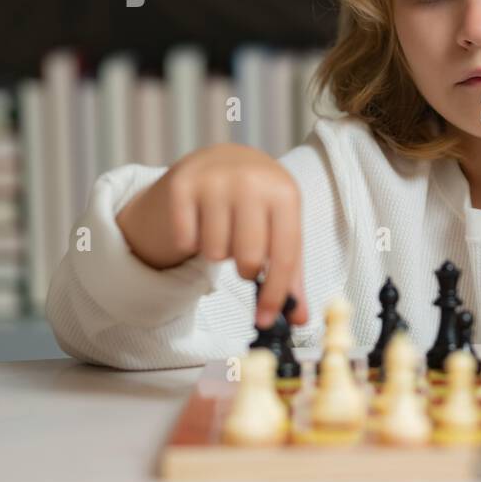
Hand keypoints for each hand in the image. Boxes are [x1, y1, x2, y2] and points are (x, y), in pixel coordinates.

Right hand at [116, 143, 308, 328]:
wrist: (222, 161)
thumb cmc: (258, 205)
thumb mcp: (281, 228)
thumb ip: (290, 275)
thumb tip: (298, 319)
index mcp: (285, 192)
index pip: (285, 254)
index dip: (275, 293)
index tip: (265, 320)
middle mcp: (252, 181)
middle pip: (248, 258)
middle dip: (245, 269)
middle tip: (243, 256)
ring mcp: (215, 180)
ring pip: (214, 252)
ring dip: (218, 252)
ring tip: (224, 230)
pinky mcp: (182, 184)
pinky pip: (186, 241)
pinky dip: (191, 242)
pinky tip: (200, 222)